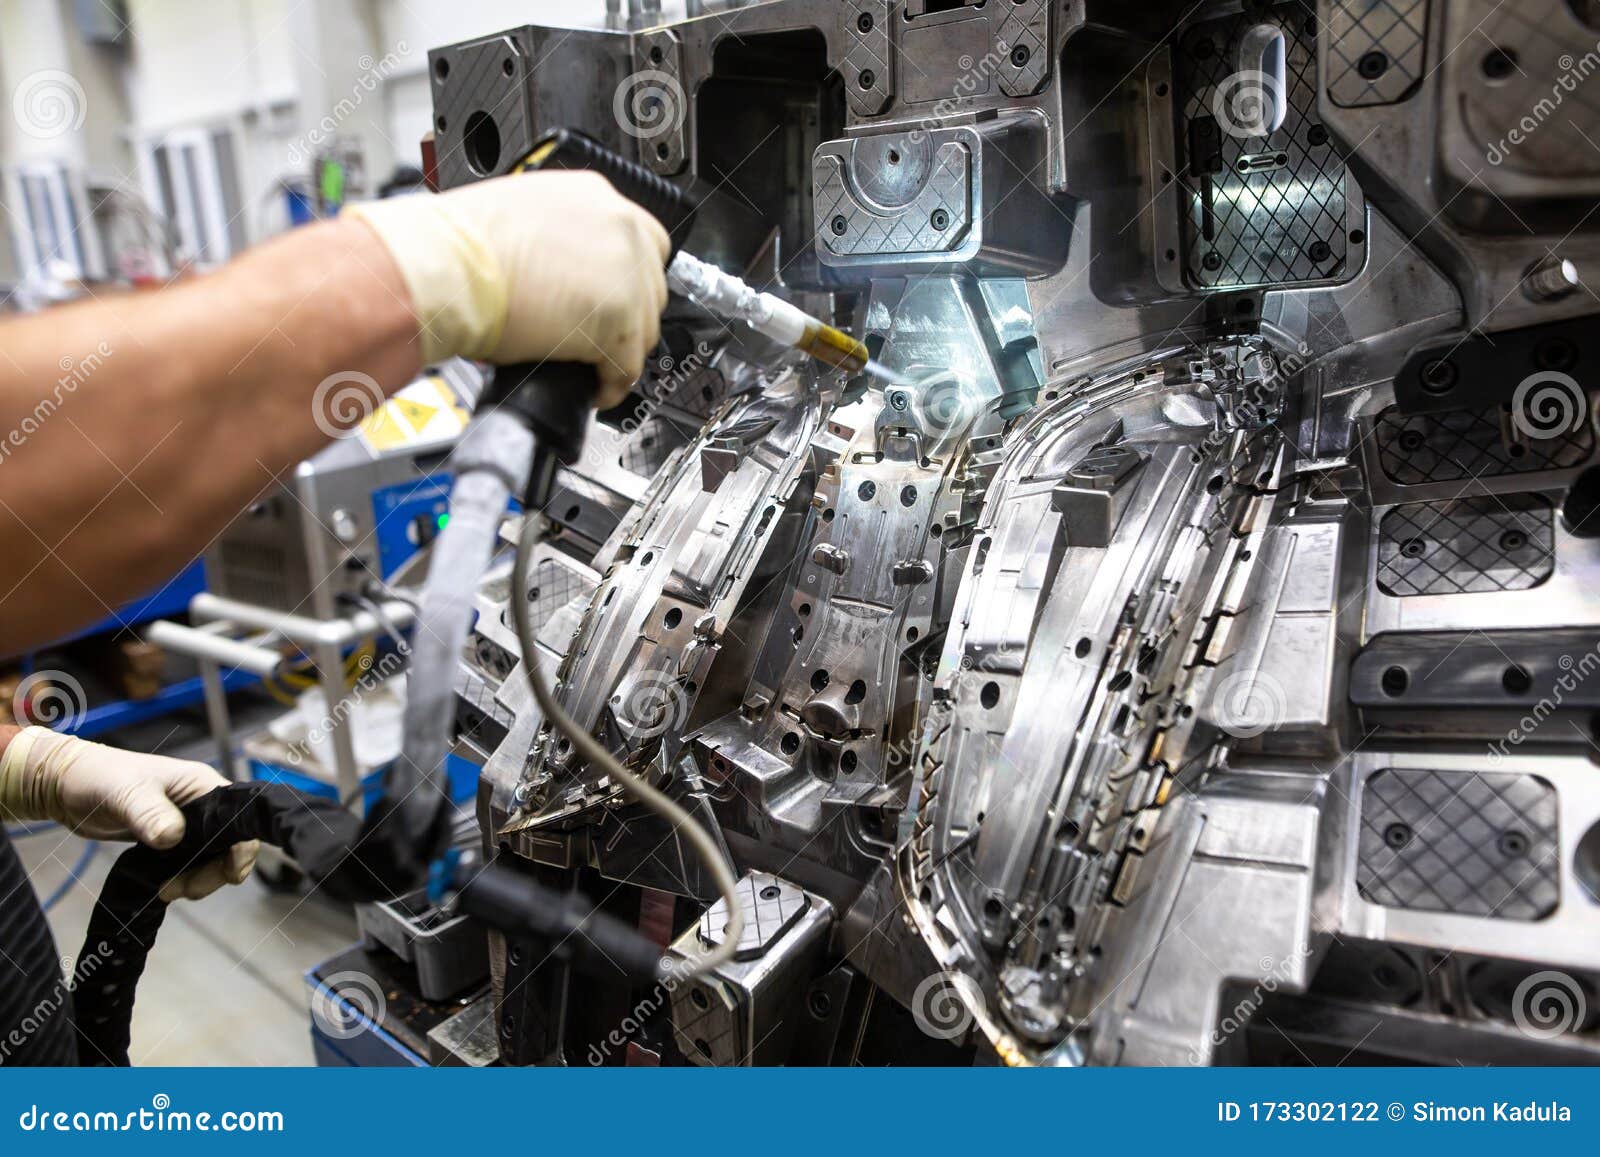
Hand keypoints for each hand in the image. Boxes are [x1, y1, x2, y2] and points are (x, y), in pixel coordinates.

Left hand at [0, 727, 258, 901]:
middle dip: (213, 873)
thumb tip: (173, 838)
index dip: (242, 849)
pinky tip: (162, 887)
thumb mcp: (127, 793)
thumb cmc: (100, 777)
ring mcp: (187, 825)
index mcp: (204, 787)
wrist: (68, 786)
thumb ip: (150, 813)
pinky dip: (181, 879)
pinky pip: (188, 865)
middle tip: (183, 889)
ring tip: (165, 890)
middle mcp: (203, 806)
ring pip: (210, 860)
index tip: (231, 875)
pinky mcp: (169, 840)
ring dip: (195, 880)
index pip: (241, 821)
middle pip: (229, 847)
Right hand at [346, 171, 670, 406]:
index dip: (629, 281)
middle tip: (600, 339)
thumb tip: (567, 273)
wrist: (443, 266)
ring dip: (619, 352)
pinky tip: (593, 388)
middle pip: (649, 287)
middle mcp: (618, 227)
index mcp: (595, 195)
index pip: (643, 242)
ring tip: (592, 367)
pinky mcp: (617, 318)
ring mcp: (624, 272)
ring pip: (643, 329)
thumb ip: (559, 238)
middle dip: (628, 319)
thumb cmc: (459, 245)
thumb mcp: (522, 218)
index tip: (617, 301)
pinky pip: (627, 366)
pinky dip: (612, 384)